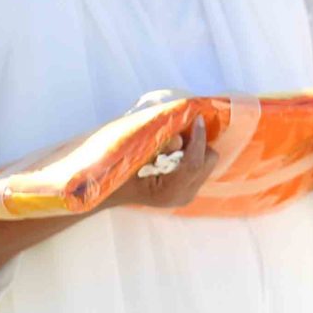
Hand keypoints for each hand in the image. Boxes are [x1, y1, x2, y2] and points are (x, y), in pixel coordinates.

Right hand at [107, 116, 223, 211]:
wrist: (104, 190)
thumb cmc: (113, 170)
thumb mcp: (129, 154)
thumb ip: (155, 146)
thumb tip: (179, 138)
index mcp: (168, 191)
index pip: (194, 163)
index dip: (198, 138)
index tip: (197, 117)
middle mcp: (182, 196)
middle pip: (208, 161)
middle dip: (197, 143)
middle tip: (179, 130)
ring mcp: (186, 194)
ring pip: (206, 162)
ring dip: (193, 148)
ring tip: (171, 143)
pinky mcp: (186, 189)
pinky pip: (200, 165)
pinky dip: (190, 154)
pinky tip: (172, 152)